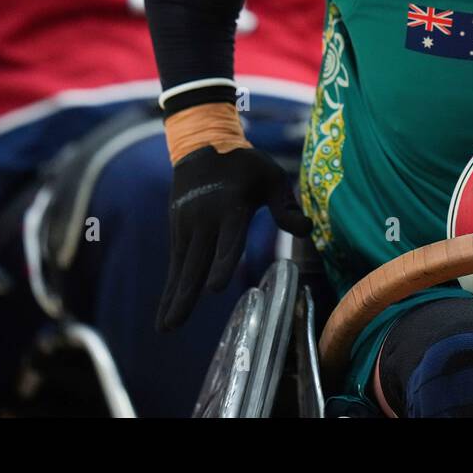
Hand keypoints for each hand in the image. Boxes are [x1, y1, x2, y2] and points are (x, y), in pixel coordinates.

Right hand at [156, 145, 311, 330]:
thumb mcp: (271, 176)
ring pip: (182, 267)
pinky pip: (175, 264)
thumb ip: (286, 205)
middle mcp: (204, 218)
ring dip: (174, 298)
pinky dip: (170, 289)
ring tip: (166, 328)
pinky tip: (165, 313)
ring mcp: (187, 225)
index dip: (222, 263)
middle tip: (177, 323)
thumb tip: (306, 230)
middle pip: (196, 261)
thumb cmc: (245, 165)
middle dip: (187, 293)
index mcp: (231, 206)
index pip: (228, 239)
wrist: (203, 145)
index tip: (214, 288)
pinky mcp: (177, 230)